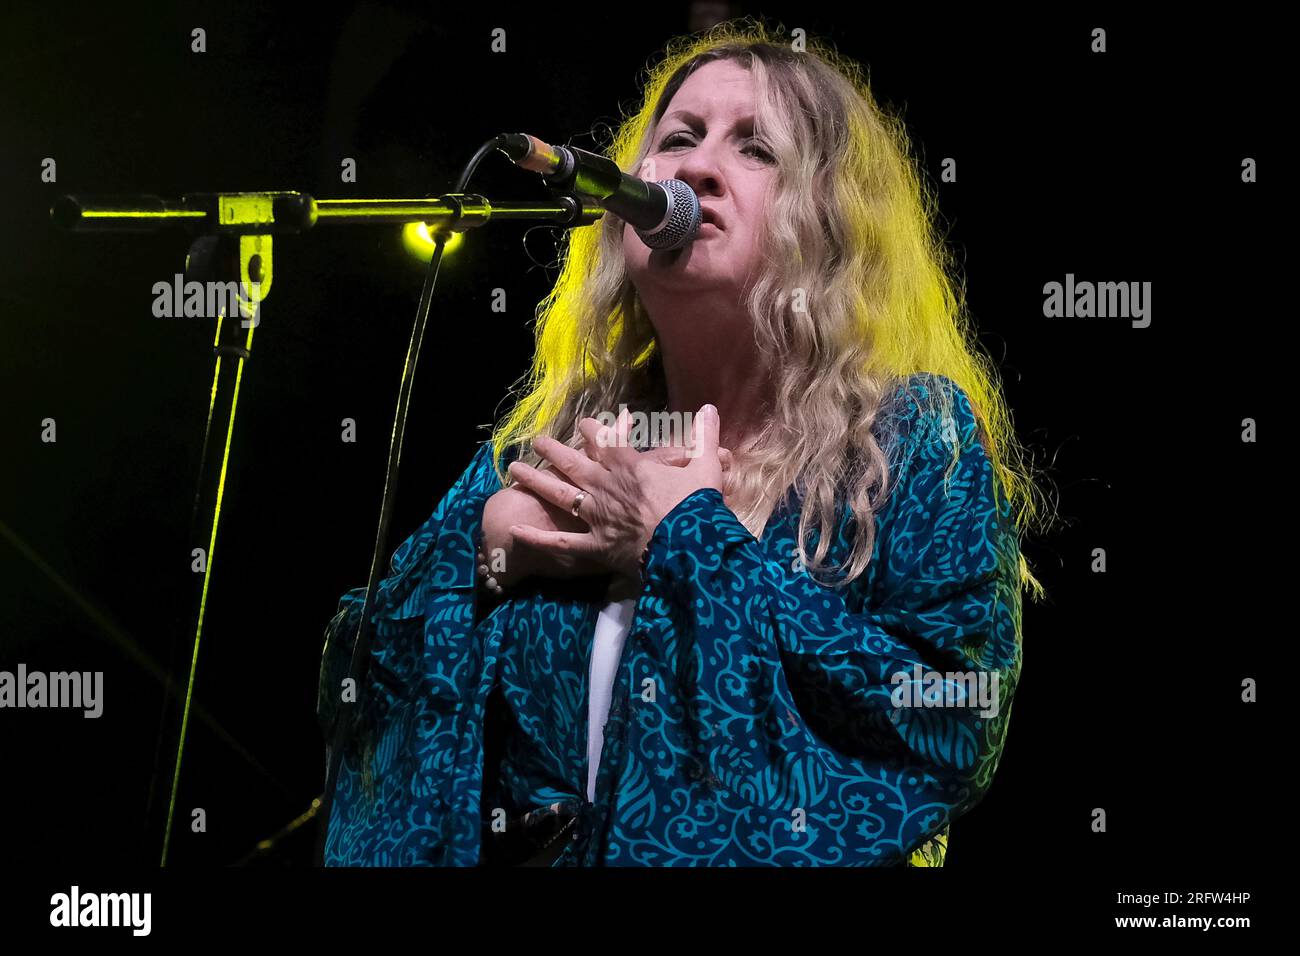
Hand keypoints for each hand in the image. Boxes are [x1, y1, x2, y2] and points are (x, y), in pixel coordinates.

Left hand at [506, 404, 724, 580]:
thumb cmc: (696, 507)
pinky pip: (560, 542)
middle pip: (572, 463)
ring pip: (559, 494)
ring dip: (536, 481)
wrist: (687, 547)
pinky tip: (515, 530)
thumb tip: (711, 408)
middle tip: (537, 441)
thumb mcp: (705, 467)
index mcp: (630, 466)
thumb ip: (704, 437)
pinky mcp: (594, 546)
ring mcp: (596, 516)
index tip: (582, 423)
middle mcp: (605, 486)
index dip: (592, 430)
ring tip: (515, 471)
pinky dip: (537, 537)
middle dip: (554, 451)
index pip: (605, 441)